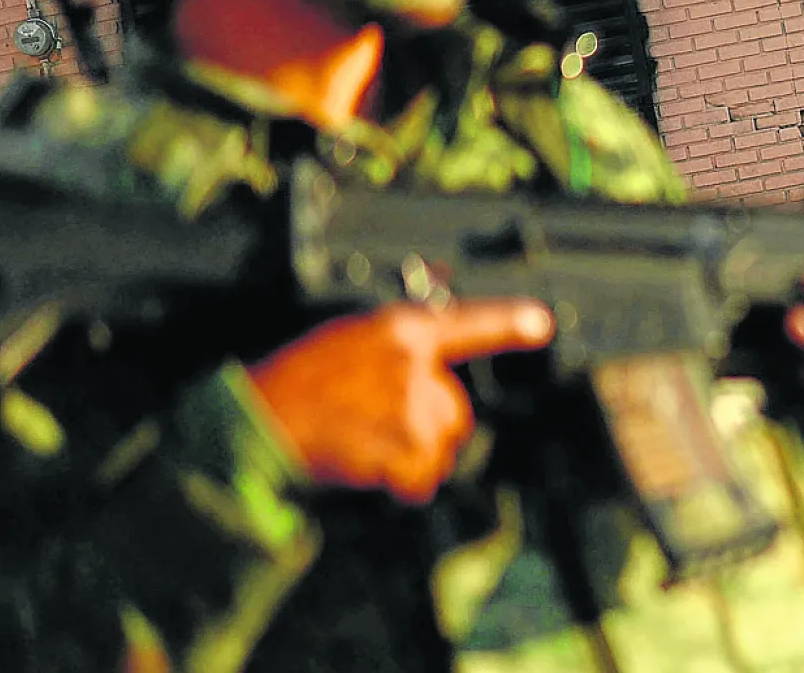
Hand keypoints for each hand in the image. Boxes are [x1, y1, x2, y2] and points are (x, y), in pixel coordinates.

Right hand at [249, 300, 554, 503]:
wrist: (262, 420)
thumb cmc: (299, 382)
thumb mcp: (352, 341)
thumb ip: (400, 351)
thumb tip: (431, 369)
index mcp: (400, 332)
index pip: (467, 324)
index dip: (508, 323)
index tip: (541, 323)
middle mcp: (413, 366)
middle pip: (454, 411)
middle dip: (428, 426)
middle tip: (381, 424)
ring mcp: (409, 409)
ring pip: (438, 447)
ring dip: (412, 456)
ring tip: (365, 443)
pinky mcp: (401, 448)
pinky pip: (420, 477)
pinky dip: (400, 481)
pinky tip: (366, 464)